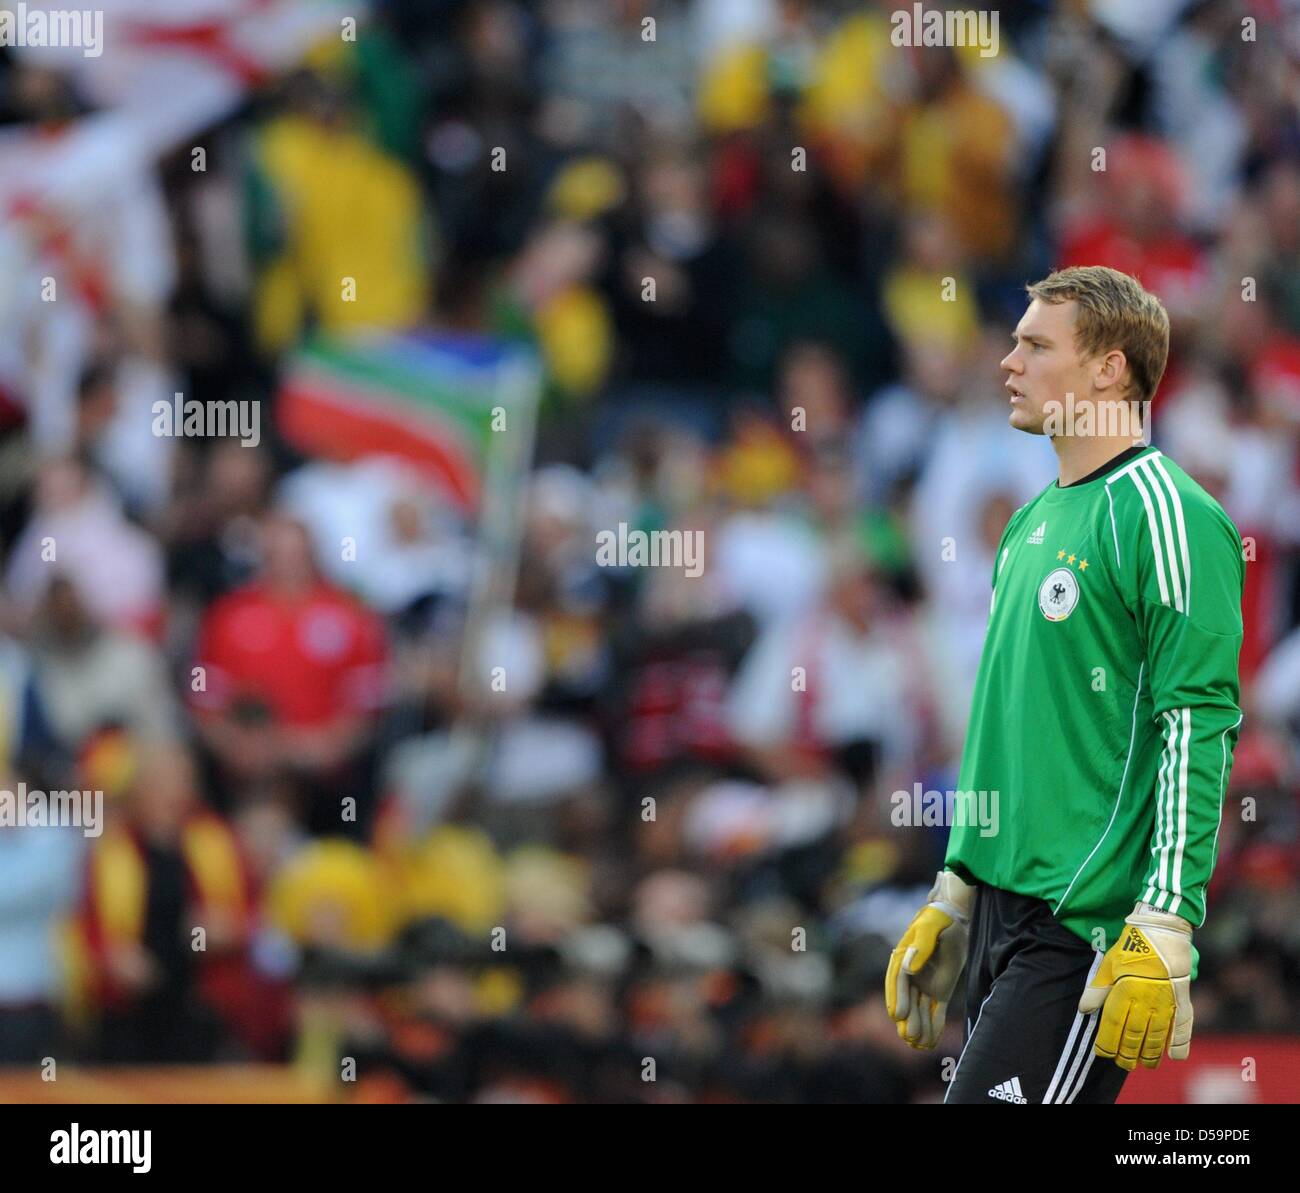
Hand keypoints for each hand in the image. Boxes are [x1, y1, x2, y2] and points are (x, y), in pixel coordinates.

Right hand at [885, 870, 975, 1048]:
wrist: (953, 919)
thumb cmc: (938, 920)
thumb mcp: (930, 927)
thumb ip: (921, 945)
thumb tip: (909, 969)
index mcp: (903, 957)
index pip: (898, 980)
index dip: (898, 998)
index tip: (899, 1015)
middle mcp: (910, 975)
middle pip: (907, 999)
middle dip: (908, 1019)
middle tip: (909, 1037)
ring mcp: (924, 984)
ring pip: (920, 1009)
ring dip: (920, 1026)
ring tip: (919, 1046)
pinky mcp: (939, 990)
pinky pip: (935, 1010)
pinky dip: (934, 1026)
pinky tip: (932, 1042)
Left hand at [1078, 903, 1192, 1070]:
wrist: (1162, 932)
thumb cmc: (1132, 947)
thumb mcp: (1109, 965)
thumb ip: (1098, 990)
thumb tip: (1084, 1010)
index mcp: (1124, 991)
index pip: (1113, 1025)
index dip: (1107, 1042)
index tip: (1102, 1053)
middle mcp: (1145, 1001)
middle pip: (1134, 1035)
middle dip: (1127, 1053)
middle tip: (1123, 1064)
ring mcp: (1165, 1003)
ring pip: (1157, 1036)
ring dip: (1150, 1053)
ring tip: (1145, 1064)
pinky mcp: (1182, 1001)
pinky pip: (1182, 1027)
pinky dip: (1180, 1044)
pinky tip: (1174, 1057)